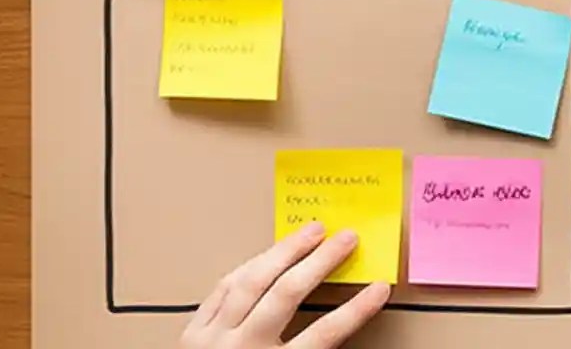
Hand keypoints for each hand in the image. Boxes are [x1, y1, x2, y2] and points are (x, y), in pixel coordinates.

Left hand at [180, 222, 390, 348]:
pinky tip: (265, 256)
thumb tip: (337, 328)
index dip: (356, 309)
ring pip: (252, 281)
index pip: (324, 334)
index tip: (379, 289)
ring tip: (310, 232)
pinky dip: (247, 268)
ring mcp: (213, 338)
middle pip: (288, 295)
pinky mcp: (191, 333)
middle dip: (322, 262)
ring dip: (285, 251)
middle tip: (347, 238)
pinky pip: (222, 289)